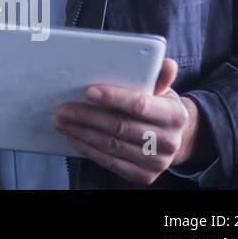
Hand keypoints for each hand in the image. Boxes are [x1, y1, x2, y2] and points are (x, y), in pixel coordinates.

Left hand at [52, 57, 210, 184]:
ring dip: (82, 132)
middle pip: (120, 126)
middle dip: (87, 116)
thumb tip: (166, 62)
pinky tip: (74, 137)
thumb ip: (159, 76)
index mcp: (175, 115)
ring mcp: (156, 162)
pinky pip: (110, 162)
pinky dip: (89, 149)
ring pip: (111, 145)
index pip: (139, 105)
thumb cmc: (160, 108)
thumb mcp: (162, 91)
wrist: (174, 139)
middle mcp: (168, 141)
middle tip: (63, 109)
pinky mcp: (144, 176)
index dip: (113, 98)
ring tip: (62, 121)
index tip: (88, 91)